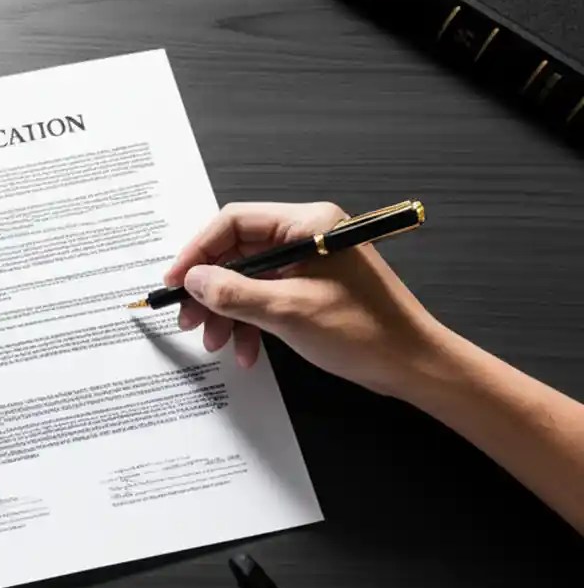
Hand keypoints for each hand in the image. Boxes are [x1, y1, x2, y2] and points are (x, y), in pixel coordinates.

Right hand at [164, 202, 449, 397]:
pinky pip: (268, 297)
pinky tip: (245, 350)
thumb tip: (192, 280)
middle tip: (189, 319)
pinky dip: (250, 322)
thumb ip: (233, 292)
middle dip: (210, 289)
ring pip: (249, 279)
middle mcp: (309, 235)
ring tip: (215, 342)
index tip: (175, 281)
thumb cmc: (364, 332)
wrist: (413, 365)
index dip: (198, 251)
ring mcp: (311, 262)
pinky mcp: (313, 288)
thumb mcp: (288, 312)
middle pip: (238, 252)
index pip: (235, 222)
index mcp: (308, 225)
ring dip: (227, 311)